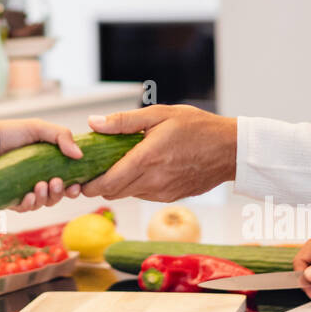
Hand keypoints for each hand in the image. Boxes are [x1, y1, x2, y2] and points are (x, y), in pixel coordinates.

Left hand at [0, 119, 83, 211]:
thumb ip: (61, 136)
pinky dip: (29, 204)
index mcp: (50, 165)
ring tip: (40, 185)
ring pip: (42, 203)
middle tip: (56, 182)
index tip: (76, 186)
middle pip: (57, 195)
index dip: (74, 187)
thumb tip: (79, 154)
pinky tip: (28, 195)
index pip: (68, 182)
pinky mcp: (11, 198)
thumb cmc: (11, 133)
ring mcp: (25, 189)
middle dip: (59, 192)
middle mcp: (39, 178)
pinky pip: (24, 208)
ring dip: (45, 197)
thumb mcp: (38, 128)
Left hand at [78, 105, 235, 201]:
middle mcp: (153, 181)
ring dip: (118, 184)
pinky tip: (141, 167)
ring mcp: (163, 192)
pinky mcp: (171, 196)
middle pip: (113, 192)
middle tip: (94, 167)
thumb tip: (93, 123)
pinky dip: (135, 185)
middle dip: (99, 184)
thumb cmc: (197, 127)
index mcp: (147, 159)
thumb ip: (123, 122)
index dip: (89, 184)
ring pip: (128, 195)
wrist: (230, 149)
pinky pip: (144, 194)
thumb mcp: (159, 115)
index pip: (107, 183)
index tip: (80, 177)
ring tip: (117, 163)